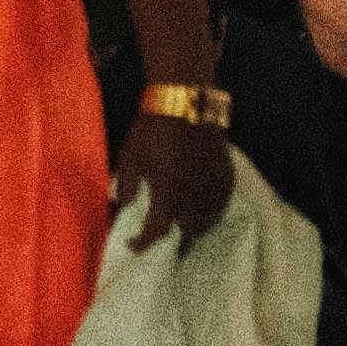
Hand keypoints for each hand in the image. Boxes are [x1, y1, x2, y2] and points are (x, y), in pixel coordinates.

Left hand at [116, 109, 233, 248]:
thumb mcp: (130, 156)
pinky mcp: (226, 177)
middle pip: (186, 233)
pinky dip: (210, 213)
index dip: (143, 243)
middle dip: (172, 241)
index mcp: (168, 192)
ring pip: (207, 223)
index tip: (132, 245)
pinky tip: (201, 211)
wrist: (185, 101)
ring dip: (193, 229)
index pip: (157, 231)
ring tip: (182, 230)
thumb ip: (124, 187)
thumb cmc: (152, 129)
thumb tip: (120, 209)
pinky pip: (220, 206)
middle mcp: (194, 196)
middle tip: (162, 241)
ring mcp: (213, 187)